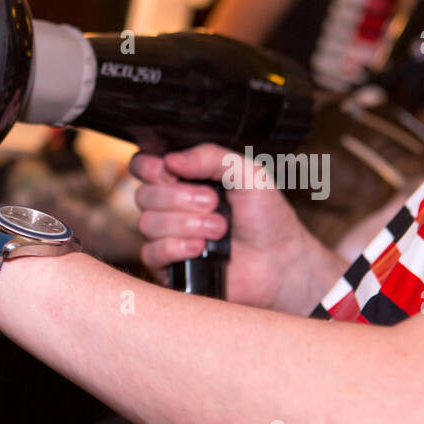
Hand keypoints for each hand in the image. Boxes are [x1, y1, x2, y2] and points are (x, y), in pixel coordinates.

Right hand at [131, 143, 332, 312]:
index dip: (148, 167)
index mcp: (184, 180)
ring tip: (218, 229)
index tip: (170, 172)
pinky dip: (176, 247)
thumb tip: (171, 160)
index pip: (143, 166)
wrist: (279, 262)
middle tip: (214, 204)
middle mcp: (170, 207)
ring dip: (185, 224)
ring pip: (147, 224)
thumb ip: (211, 157)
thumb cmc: (267, 218)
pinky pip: (151, 252)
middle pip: (144, 195)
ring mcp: (166, 237)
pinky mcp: (167, 266)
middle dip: (179, 198)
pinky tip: (201, 249)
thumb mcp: (248, 174)